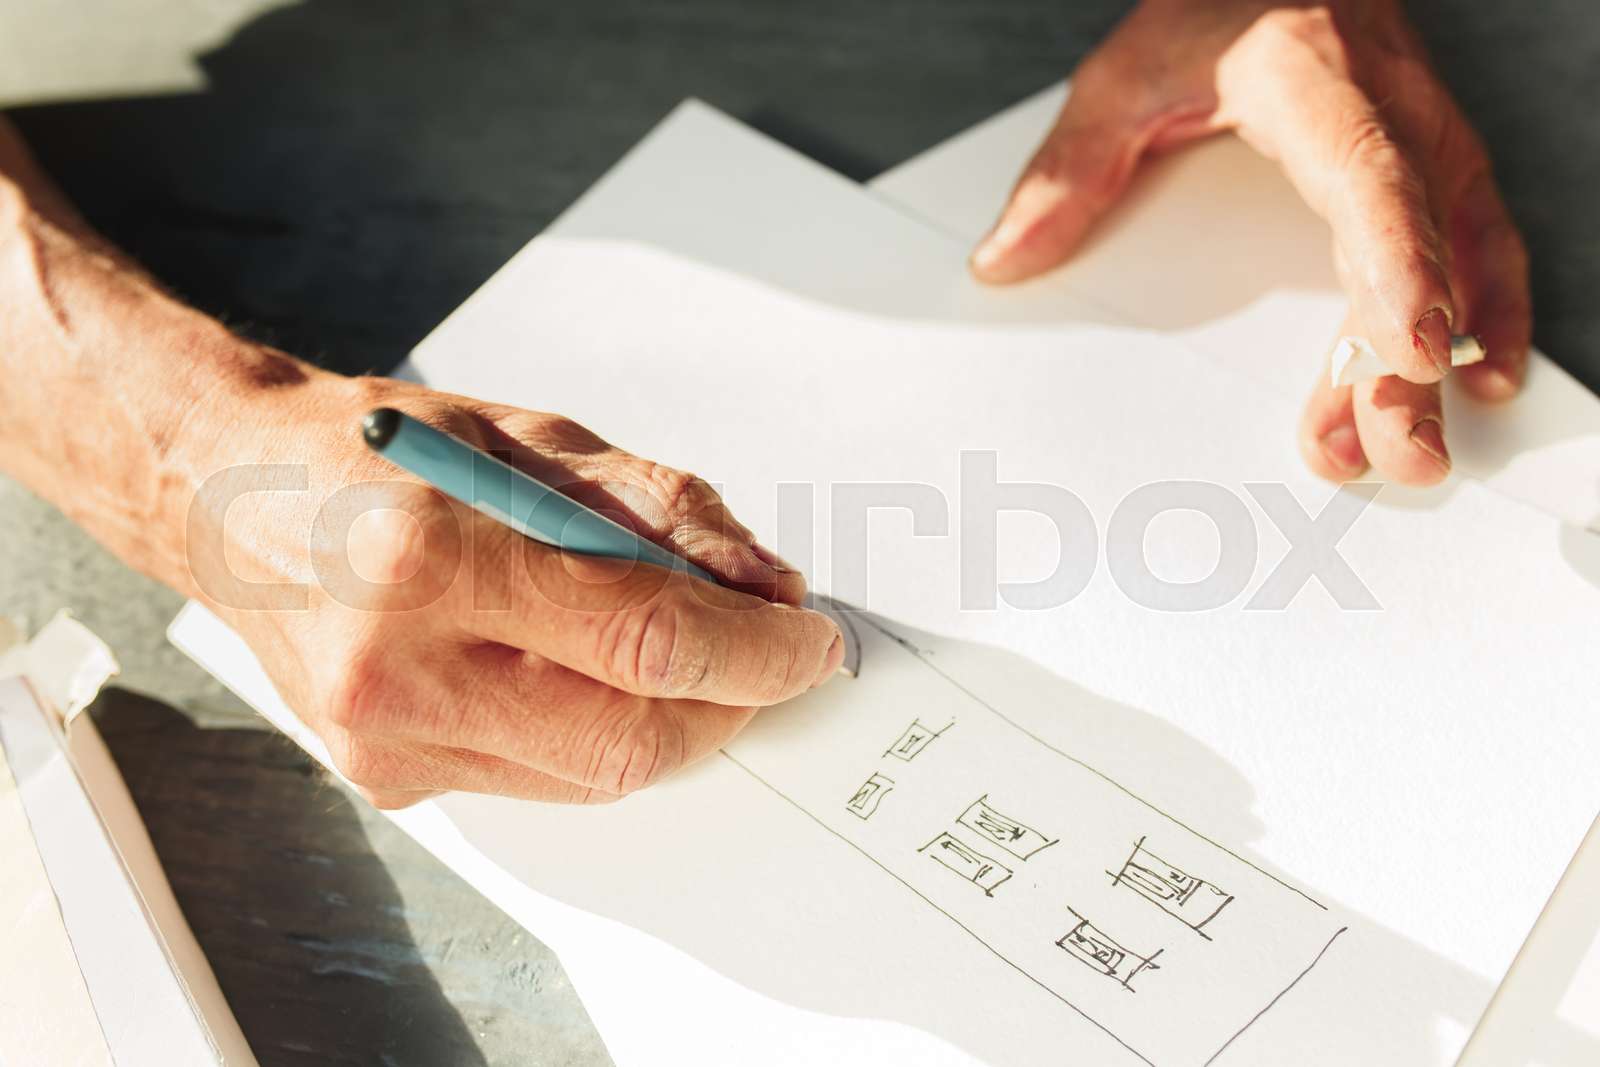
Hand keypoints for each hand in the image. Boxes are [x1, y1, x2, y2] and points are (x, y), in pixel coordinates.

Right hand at [0, 117, 841, 810]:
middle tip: (763, 656)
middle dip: (727, 704)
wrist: (233, 501)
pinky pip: (543, 780)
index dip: (755, 652)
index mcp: (432, 555)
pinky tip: (580, 671)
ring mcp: (386, 740)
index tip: (810, 643)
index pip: (644, 638)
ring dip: (668, 720)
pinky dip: (596, 730)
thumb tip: (770, 589)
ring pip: (595, 773)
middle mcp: (396, 667)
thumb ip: (664, 514)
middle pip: (630, 739)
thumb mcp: (536, 442)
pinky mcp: (389, 779)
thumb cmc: (381, 453)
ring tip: (670, 649)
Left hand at [972, 0, 1529, 485]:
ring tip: (1404, 451)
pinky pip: (1480, 246)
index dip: (1397, 269)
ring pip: (1460, 260)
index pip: (1372, 182)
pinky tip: (1477, 380)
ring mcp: (1427, 146)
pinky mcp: (1436, 171)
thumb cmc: (1222, 10)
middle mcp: (1394, 119)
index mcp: (1321, 90)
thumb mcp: (1126, 76)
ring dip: (1437, 362)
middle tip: (1393, 452)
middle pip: (1421, 250)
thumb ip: (1070, 170)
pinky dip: (1486, 314)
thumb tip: (1005, 257)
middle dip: (1409, 365)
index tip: (1407, 349)